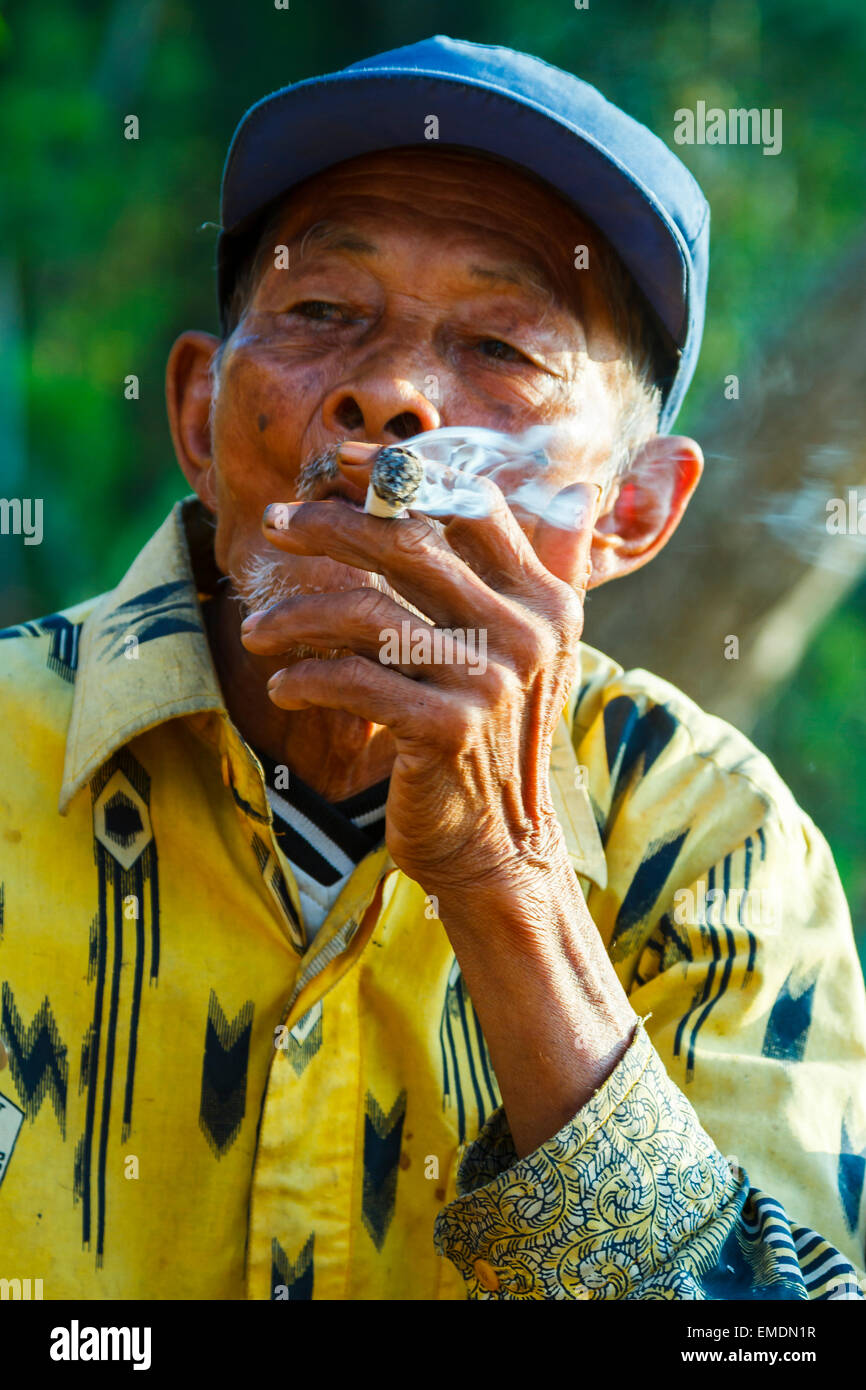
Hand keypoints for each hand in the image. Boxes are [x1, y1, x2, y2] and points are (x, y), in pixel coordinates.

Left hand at [241, 464, 600, 901]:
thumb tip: (584, 492)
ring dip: (296, 614)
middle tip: (273, 524)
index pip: (471, 507)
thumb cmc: (500, 739)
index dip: (400, 473)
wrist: (499, 846)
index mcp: (546, 601)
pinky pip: (352, 681)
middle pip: (408, 543)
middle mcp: (525, 633)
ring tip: (258, 631)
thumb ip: (556, 569)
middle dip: (328, 523)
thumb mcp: (541, 651)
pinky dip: (304, 678)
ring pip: (365, 611)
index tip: (335, 463)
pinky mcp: (444, 731)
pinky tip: (283, 687)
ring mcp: (486, 682)